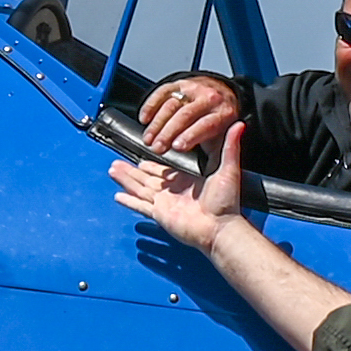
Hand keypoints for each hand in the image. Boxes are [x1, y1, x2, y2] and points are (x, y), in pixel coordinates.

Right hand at [110, 122, 247, 255]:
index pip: (163, 171)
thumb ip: (229, 146)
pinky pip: (140, 206)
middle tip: (116, 162)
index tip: (140, 158)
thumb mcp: (228, 168)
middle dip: (131, 171)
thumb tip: (239, 124)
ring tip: (112, 170)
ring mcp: (164, 204)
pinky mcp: (159, 214)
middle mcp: (172, 192)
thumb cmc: (226, 202)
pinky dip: (129, 201)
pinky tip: (117, 196)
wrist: (221, 227)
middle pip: (146, 178)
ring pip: (139, 188)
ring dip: (126, 179)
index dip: (151, 164)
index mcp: (185, 181)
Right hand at [139, 76, 239, 153]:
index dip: (190, 136)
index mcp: (223, 113)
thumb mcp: (226, 137)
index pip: (205, 125)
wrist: (224, 94)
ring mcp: (193, 89)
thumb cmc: (221, 121)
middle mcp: (208, 98)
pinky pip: (162, 92)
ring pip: (170, 105)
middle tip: (157, 147)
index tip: (176, 147)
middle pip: (185, 115)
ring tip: (148, 139)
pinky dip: (150, 106)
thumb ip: (219, 148)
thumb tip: (206, 162)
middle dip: (168, 132)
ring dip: (156, 124)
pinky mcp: (179, 83)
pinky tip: (144, 119)